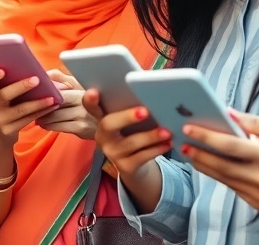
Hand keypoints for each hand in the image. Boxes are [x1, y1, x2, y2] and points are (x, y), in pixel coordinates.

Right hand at [0, 69, 59, 148]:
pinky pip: (28, 120)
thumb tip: (35, 71)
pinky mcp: (9, 130)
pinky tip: (52, 106)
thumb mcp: (2, 96)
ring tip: (51, 97)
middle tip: (36, 80)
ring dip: (38, 102)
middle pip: (5, 95)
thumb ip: (11, 84)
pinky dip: (41, 112)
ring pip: (20, 110)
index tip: (2, 70)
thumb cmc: (5, 107)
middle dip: (21, 86)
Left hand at [35, 70, 95, 139]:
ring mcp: (82, 116)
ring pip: (53, 116)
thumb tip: (44, 75)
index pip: (58, 91)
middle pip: (54, 104)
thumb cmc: (86, 100)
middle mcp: (84, 102)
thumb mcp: (77, 84)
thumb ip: (60, 77)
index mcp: (81, 88)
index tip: (36, 94)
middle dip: (41, 106)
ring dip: (41, 117)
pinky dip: (48, 125)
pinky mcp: (81, 129)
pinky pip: (57, 127)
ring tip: (36, 115)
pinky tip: (44, 124)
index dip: (46, 93)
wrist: (107, 122)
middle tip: (31, 106)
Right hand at [83, 89, 169, 212]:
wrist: (134, 165)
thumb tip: (150, 91)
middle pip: (108, 124)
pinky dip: (156, 149)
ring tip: (167, 131)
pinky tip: (168, 143)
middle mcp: (102, 136)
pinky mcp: (125, 166)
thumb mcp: (128, 122)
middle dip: (126, 117)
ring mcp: (112, 153)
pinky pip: (141, 157)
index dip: (90, 100)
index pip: (91, 107)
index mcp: (102, 119)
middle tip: (145, 111)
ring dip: (150, 136)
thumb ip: (132, 107)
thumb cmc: (132, 134)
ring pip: (130, 142)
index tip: (93, 91)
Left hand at [181, 110, 258, 216]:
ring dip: (203, 165)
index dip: (205, 136)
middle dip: (197, 153)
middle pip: (220, 165)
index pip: (229, 146)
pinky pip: (232, 187)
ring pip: (223, 178)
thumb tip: (227, 112)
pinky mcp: (258, 204)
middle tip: (180, 141)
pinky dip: (219, 175)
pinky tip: (208, 163)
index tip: (187, 127)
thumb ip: (254, 122)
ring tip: (189, 151)